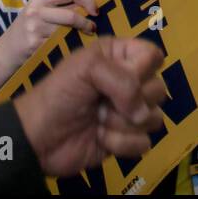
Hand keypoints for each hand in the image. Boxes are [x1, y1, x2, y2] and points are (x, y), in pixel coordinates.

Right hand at [0, 0, 97, 86]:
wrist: (6, 50)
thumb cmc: (26, 29)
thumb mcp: (38, 11)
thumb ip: (59, 7)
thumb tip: (88, 8)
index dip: (88, 0)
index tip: (95, 10)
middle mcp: (37, 10)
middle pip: (72, 13)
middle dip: (87, 22)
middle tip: (93, 28)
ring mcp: (36, 28)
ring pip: (68, 30)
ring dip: (81, 35)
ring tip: (85, 37)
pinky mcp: (36, 45)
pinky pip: (60, 44)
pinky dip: (69, 45)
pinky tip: (70, 46)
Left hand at [14, 37, 166, 176]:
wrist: (38, 137)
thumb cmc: (59, 94)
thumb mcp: (87, 69)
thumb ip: (124, 80)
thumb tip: (144, 112)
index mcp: (120, 56)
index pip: (154, 55)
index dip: (142, 68)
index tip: (123, 74)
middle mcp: (129, 82)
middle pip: (159, 88)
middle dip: (130, 99)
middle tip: (102, 101)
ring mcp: (129, 113)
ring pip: (155, 117)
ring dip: (122, 123)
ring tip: (98, 120)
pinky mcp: (127, 141)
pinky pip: (144, 143)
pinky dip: (120, 143)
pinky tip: (100, 138)